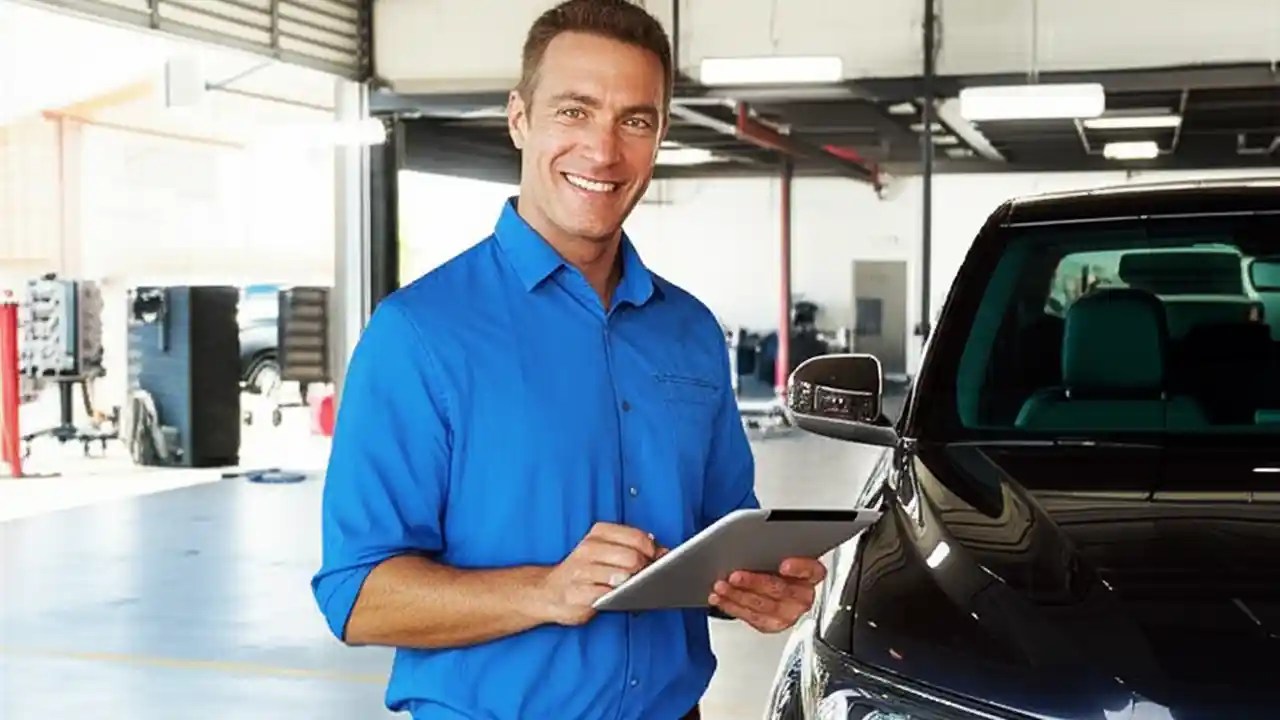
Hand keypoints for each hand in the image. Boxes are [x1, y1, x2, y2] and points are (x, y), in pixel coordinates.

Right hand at [537, 522, 661, 625]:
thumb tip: (666, 552)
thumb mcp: (607, 553)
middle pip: (632, 558)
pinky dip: (617, 599)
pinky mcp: (578, 594)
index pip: (637, 538)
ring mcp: (581, 572)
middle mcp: (588, 549)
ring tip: (630, 588)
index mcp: (598, 533)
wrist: (548, 592)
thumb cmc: (585, 572)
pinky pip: (607, 596)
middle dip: (644, 571)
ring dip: (631, 586)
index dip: (653, 553)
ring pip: (622, 577)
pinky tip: (617, 599)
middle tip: (644, 579)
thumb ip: (636, 549)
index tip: (655, 562)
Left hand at [708, 557, 826, 632]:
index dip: (799, 568)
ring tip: (722, 587)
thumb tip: (750, 540)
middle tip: (735, 576)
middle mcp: (803, 596)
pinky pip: (752, 618)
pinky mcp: (772, 624)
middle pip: (781, 590)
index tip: (783, 565)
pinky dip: (732, 607)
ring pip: (764, 606)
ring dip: (738, 596)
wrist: (771, 586)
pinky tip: (721, 598)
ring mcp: (789, 613)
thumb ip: (771, 548)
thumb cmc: (775, 564)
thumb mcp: (776, 551)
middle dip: (755, 583)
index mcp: (811, 574)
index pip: (812, 570)